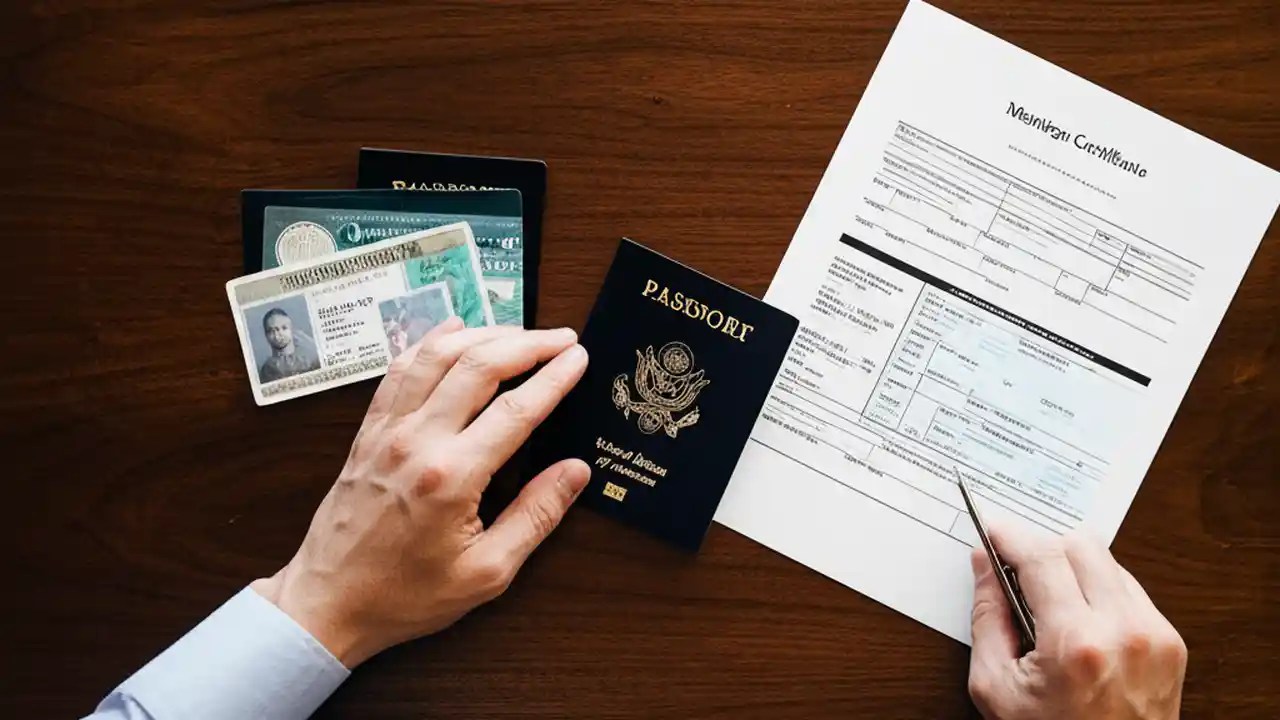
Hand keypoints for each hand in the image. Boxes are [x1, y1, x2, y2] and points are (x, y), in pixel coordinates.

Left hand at [252, 317, 590, 666]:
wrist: (327, 602)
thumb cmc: (406, 596)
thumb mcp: (486, 573)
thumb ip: (535, 516)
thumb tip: (575, 471)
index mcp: (451, 477)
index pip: (515, 410)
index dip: (553, 378)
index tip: (580, 358)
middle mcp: (417, 441)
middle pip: (478, 367)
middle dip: (527, 344)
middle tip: (562, 338)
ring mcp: (387, 431)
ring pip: (437, 356)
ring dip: (482, 335)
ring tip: (519, 332)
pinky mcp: (368, 431)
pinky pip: (400, 369)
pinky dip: (430, 342)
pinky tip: (453, 331)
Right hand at [968, 524, 1186, 719]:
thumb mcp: (996, 686)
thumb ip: (986, 617)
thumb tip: (983, 565)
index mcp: (1075, 643)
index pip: (1042, 556)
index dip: (1012, 536)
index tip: (994, 531)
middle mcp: (1123, 630)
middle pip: (1080, 544)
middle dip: (1043, 548)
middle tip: (1019, 570)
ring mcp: (1154, 634)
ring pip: (1107, 560)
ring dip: (1073, 568)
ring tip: (1051, 603)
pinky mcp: (1170, 640)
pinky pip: (1129, 588)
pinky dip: (1100, 590)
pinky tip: (1080, 618)